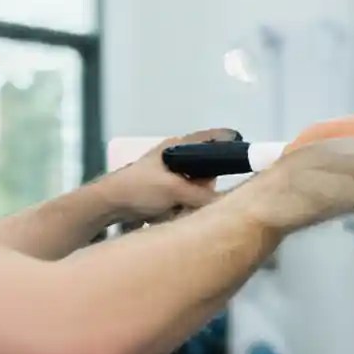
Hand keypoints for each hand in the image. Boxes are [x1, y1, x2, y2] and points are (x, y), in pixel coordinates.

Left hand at [92, 128, 241, 223]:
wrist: (107, 205)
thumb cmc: (137, 188)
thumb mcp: (174, 191)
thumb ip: (202, 197)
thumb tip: (228, 205)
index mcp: (177, 147)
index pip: (210, 139)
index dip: (229, 143)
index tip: (246, 151)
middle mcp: (175, 158)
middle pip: (206, 168)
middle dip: (207, 185)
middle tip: (202, 194)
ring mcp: (169, 176)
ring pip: (196, 188)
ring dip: (194, 200)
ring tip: (181, 208)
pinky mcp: (163, 193)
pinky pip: (184, 201)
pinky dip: (183, 208)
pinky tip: (174, 215)